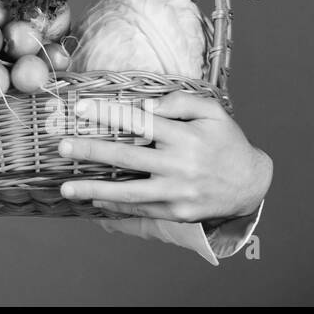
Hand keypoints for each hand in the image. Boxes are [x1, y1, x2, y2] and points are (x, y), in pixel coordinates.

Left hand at [56, 92, 271, 224]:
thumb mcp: (213, 111)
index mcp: (185, 137)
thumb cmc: (227, 141)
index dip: (107, 113)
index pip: (138, 121)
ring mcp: (178, 192)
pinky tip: (93, 202)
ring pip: (128, 192)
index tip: (79, 108)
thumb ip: (180, 101)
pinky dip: (116, 207)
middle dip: (90, 151)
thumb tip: (146, 105)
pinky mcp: (178, 212)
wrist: (252, 183)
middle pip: (126, 157)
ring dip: (94, 190)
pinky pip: (141, 210)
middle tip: (61, 147)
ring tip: (65, 188)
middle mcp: (179, 166)